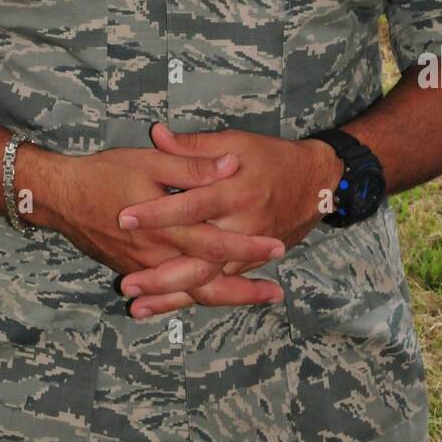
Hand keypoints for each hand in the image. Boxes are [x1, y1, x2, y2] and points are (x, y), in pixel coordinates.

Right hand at [42, 144, 286, 308]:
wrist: (61, 197)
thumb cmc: (105, 173)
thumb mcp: (151, 161)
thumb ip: (193, 165)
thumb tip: (231, 165)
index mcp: (166, 226)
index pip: (217, 242)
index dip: (248, 248)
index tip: (278, 247)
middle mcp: (157, 255)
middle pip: (209, 280)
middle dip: (245, 287)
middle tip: (276, 291)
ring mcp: (144, 268)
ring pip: (191, 293)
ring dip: (226, 297)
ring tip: (256, 298)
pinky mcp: (134, 270)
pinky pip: (171, 291)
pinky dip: (194, 297)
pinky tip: (214, 296)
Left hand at [116, 125, 341, 316]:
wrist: (316, 184)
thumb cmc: (272, 157)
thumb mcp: (235, 141)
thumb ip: (194, 146)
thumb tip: (157, 134)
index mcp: (235, 192)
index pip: (191, 206)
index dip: (158, 213)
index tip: (125, 217)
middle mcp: (242, 226)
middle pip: (199, 257)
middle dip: (162, 274)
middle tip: (126, 282)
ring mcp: (248, 251)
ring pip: (208, 281)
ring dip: (172, 296)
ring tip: (137, 305)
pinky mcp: (250, 264)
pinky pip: (220, 287)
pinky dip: (192, 299)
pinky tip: (164, 307)